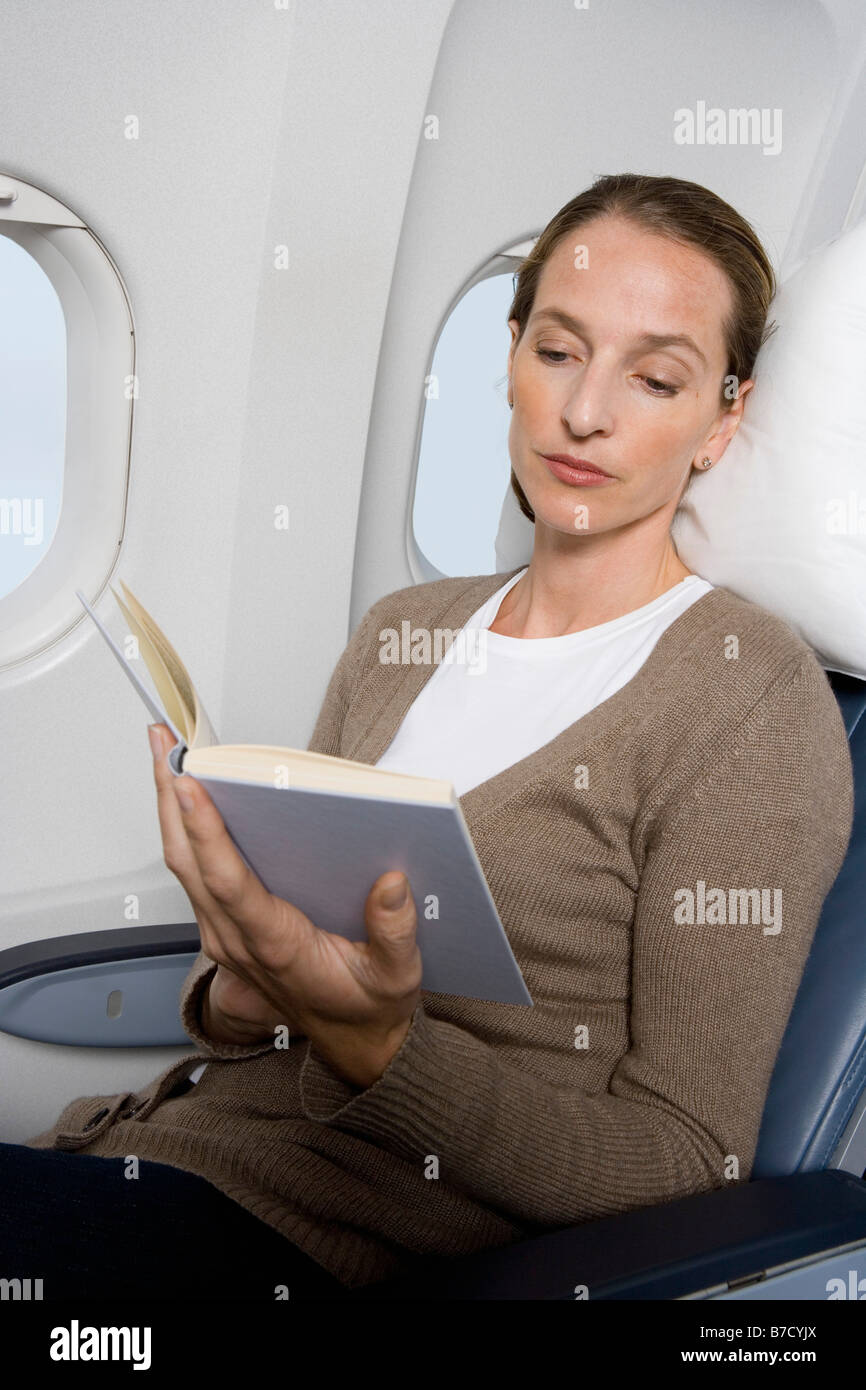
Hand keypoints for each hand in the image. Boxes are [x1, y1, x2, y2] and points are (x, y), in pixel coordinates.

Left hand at [148, 723, 421, 1085]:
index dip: (206, 832)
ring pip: (182, 864)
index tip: (190, 784)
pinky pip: (193, 872)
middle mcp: (237, 939)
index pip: (229, 883)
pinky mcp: (225, 926)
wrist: (354, 1044)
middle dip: (168, 797)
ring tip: (167, 751)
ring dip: (168, 806)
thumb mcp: (398, 979)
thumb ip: (395, 934)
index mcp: (276, 946)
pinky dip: (183, 827)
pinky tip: (189, 794)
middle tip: (162, 742)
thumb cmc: (370, 1007)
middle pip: (187, 861)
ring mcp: (224, 934)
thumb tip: (393, 883)